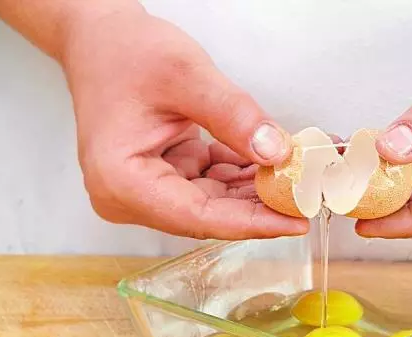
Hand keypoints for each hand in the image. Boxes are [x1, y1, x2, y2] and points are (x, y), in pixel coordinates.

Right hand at [61, 9, 307, 239]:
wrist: (100, 39)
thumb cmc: (123, 52)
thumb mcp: (186, 75)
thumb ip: (234, 116)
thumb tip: (277, 153)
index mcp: (120, 181)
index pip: (197, 216)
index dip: (252, 222)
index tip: (295, 221)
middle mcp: (128, 196)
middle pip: (209, 214)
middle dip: (262, 205)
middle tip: (311, 195)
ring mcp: (146, 190)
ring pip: (215, 202)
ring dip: (258, 189)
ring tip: (302, 176)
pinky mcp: (163, 178)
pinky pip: (212, 185)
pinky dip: (244, 173)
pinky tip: (277, 162)